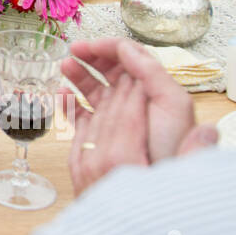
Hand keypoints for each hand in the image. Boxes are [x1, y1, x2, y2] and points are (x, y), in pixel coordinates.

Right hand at [63, 37, 214, 192]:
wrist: (161, 189)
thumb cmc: (171, 147)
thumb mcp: (172, 104)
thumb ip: (151, 73)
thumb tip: (127, 48)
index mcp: (154, 89)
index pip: (132, 58)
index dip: (110, 47)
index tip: (91, 45)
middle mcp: (135, 101)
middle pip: (111, 69)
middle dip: (92, 56)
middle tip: (74, 49)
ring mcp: (117, 118)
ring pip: (94, 88)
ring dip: (80, 74)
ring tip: (65, 66)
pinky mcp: (101, 136)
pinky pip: (82, 114)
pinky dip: (71, 102)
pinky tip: (63, 94)